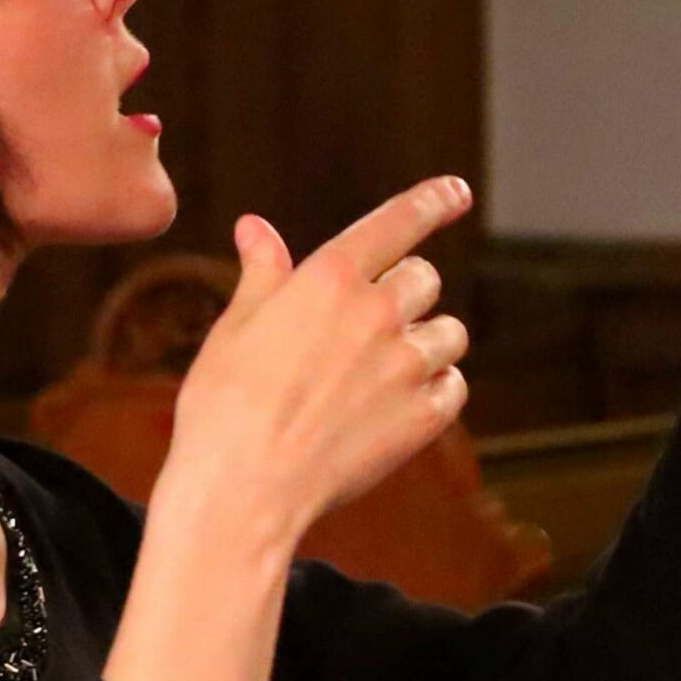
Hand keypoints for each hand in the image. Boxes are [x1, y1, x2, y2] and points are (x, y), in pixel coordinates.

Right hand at [166, 177, 473, 535]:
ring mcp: (405, 366)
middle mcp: (377, 312)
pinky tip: (398, 405)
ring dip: (426, 342)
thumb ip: (263, 273)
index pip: (397, 222)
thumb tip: (255, 228)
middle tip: (370, 325)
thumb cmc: (223, 406)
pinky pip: (453, 386)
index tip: (457, 191)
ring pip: (449, 334)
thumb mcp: (235, 326)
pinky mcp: (423, 418)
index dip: (432, 201)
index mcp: (328, 277)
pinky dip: (435, 389)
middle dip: (404, 293)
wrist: (242, 489)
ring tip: (384, 371)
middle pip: (424, 279)